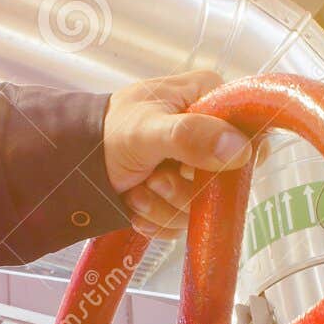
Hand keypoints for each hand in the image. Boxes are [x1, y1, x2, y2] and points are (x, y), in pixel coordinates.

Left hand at [103, 70, 251, 239]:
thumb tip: (240, 150)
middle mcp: (207, 133)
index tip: (202, 167)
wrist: (70, 163)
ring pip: (201, 207)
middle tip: (153, 176)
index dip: (234, 159)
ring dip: (162, 205)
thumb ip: (191, 136)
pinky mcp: (179, 197)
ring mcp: (193, 168)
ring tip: (136, 187)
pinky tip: (135, 203)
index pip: (253, 132)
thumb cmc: (106, 132)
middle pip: (225, 180)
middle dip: (182, 188)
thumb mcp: (147, 128)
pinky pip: (182, 223)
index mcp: (208, 99)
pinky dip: (154, 219)